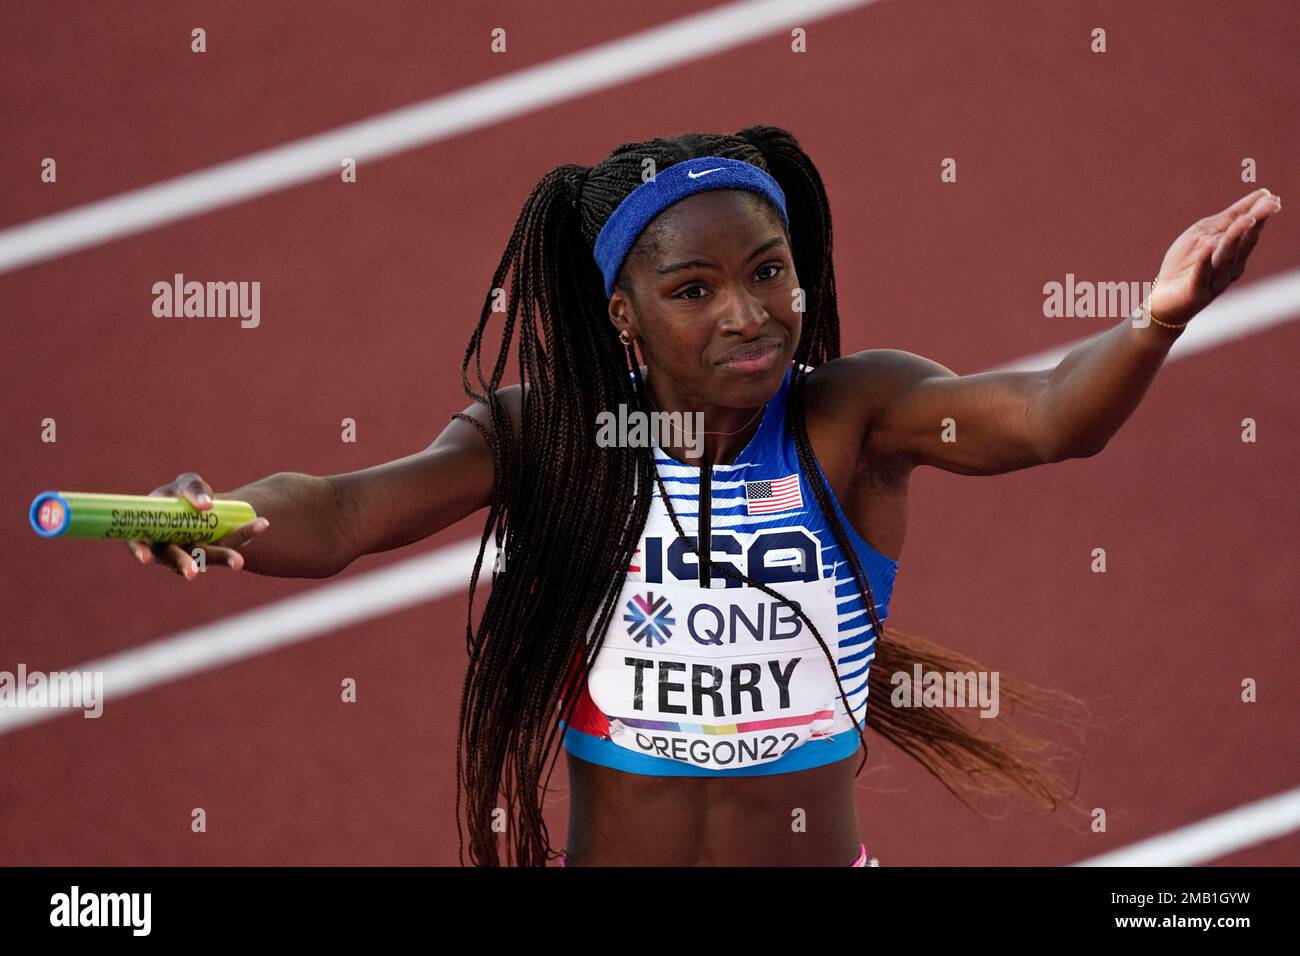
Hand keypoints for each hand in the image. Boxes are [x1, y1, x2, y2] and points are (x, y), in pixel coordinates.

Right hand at [125, 472, 269, 579]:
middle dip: (183, 564)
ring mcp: (193, 553)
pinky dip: (245, 533)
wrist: (207, 504)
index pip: (139, 543)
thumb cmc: (185, 492)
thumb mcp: (186, 484)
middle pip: (173, 559)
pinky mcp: (216, 552)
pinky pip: (230, 544)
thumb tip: (206, 506)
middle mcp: (169, 548)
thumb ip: (192, 489)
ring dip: (223, 556)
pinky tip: (262, 523)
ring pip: (206, 557)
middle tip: (192, 573)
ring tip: (239, 561)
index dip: (139, 550)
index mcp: (151, 531)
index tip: (145, 557)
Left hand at [1149, 187, 1281, 327]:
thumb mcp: (1205, 234)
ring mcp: (1214, 281)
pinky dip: (1205, 260)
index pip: (1248, 232)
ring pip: (1226, 257)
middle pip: (1243, 244)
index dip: (1259, 215)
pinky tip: (1209, 246)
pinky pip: (1200, 274)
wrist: (1164, 300)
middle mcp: (1229, 268)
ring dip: (1235, 237)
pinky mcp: (1196, 292)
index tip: (1271, 198)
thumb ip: (1228, 218)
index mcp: (1234, 254)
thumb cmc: (1186, 263)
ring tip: (1244, 220)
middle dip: (1255, 224)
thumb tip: (1260, 195)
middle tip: (1268, 206)